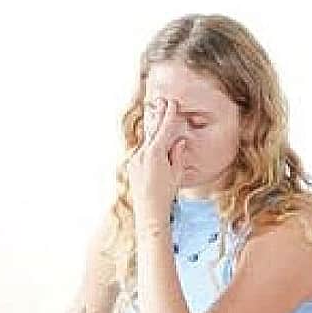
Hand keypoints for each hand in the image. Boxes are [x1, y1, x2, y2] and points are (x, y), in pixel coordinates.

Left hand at [128, 97, 189, 221]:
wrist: (149, 211)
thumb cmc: (166, 194)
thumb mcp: (176, 174)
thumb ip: (177, 155)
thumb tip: (179, 141)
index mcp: (155, 154)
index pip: (164, 130)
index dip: (169, 116)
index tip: (172, 104)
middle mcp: (142, 154)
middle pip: (153, 131)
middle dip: (159, 117)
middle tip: (164, 101)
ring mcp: (135, 159)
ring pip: (147, 141)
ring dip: (155, 131)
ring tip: (159, 116)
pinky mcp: (132, 165)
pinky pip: (143, 151)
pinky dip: (151, 145)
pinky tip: (156, 142)